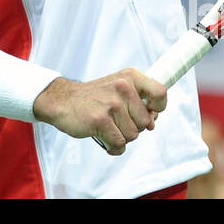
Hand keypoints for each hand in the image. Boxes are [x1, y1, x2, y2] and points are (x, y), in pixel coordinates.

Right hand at [33, 69, 167, 155]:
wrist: (63, 100)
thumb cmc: (94, 98)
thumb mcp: (118, 89)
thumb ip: (139, 103)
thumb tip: (153, 123)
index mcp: (131, 77)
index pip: (161, 93)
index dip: (158, 108)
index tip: (147, 112)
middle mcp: (123, 87)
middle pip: (146, 122)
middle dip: (132, 127)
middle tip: (115, 119)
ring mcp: (112, 103)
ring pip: (133, 135)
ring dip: (120, 137)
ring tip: (107, 126)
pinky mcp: (101, 120)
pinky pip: (119, 144)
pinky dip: (113, 147)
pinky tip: (103, 138)